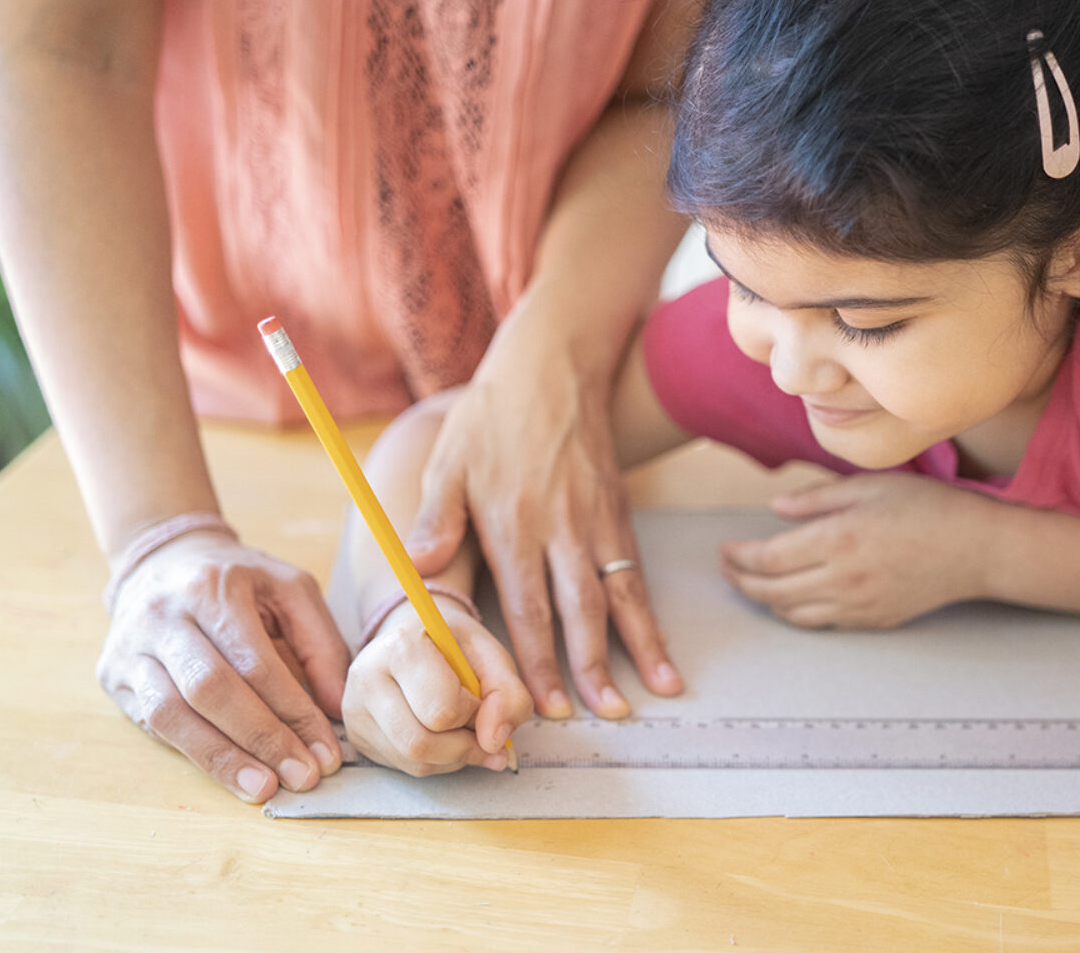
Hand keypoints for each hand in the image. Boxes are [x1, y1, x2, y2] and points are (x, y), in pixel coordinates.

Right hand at [97, 531, 349, 802]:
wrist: (163, 559)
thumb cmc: (238, 580)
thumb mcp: (290, 590)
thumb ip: (321, 643)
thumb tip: (337, 708)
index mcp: (213, 589)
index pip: (256, 662)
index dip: (293, 712)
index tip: (325, 752)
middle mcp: (164, 616)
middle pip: (210, 690)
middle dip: (260, 739)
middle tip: (300, 776)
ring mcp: (132, 648)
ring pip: (171, 714)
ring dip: (221, 758)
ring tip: (263, 787)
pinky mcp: (114, 675)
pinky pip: (152, 723)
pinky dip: (194, 751)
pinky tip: (229, 772)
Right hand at [341, 598, 533, 776]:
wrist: (418, 637)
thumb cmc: (456, 646)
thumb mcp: (493, 657)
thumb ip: (509, 696)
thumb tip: (494, 742)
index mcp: (401, 647)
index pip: (442, 710)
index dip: (474, 713)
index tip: (479, 698)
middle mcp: (367, 677)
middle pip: (421, 744)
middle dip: (464, 745)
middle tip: (481, 729)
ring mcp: (355, 709)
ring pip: (414, 762)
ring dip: (454, 757)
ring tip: (466, 732)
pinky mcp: (357, 734)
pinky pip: (405, 767)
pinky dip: (438, 762)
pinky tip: (445, 738)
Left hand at [406, 316, 682, 718]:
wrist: (554, 366)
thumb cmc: (491, 417)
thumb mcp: (449, 460)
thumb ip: (435, 519)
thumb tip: (418, 572)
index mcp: (513, 522)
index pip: (528, 605)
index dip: (537, 659)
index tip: (545, 703)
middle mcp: (561, 527)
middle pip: (581, 609)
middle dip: (592, 666)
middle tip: (601, 714)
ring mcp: (596, 521)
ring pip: (620, 594)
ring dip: (639, 647)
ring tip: (656, 692)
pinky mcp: (618, 512)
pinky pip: (636, 572)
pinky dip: (650, 614)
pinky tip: (661, 648)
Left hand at [719, 474, 999, 627]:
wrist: (978, 548)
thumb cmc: (927, 508)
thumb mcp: (869, 487)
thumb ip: (816, 499)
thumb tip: (775, 508)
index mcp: (837, 540)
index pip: (767, 559)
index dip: (738, 558)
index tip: (724, 549)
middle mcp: (842, 579)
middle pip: (771, 592)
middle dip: (740, 582)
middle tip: (726, 568)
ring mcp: (858, 605)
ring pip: (793, 615)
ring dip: (765, 601)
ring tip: (752, 583)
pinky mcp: (873, 620)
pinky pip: (822, 623)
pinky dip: (797, 613)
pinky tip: (791, 597)